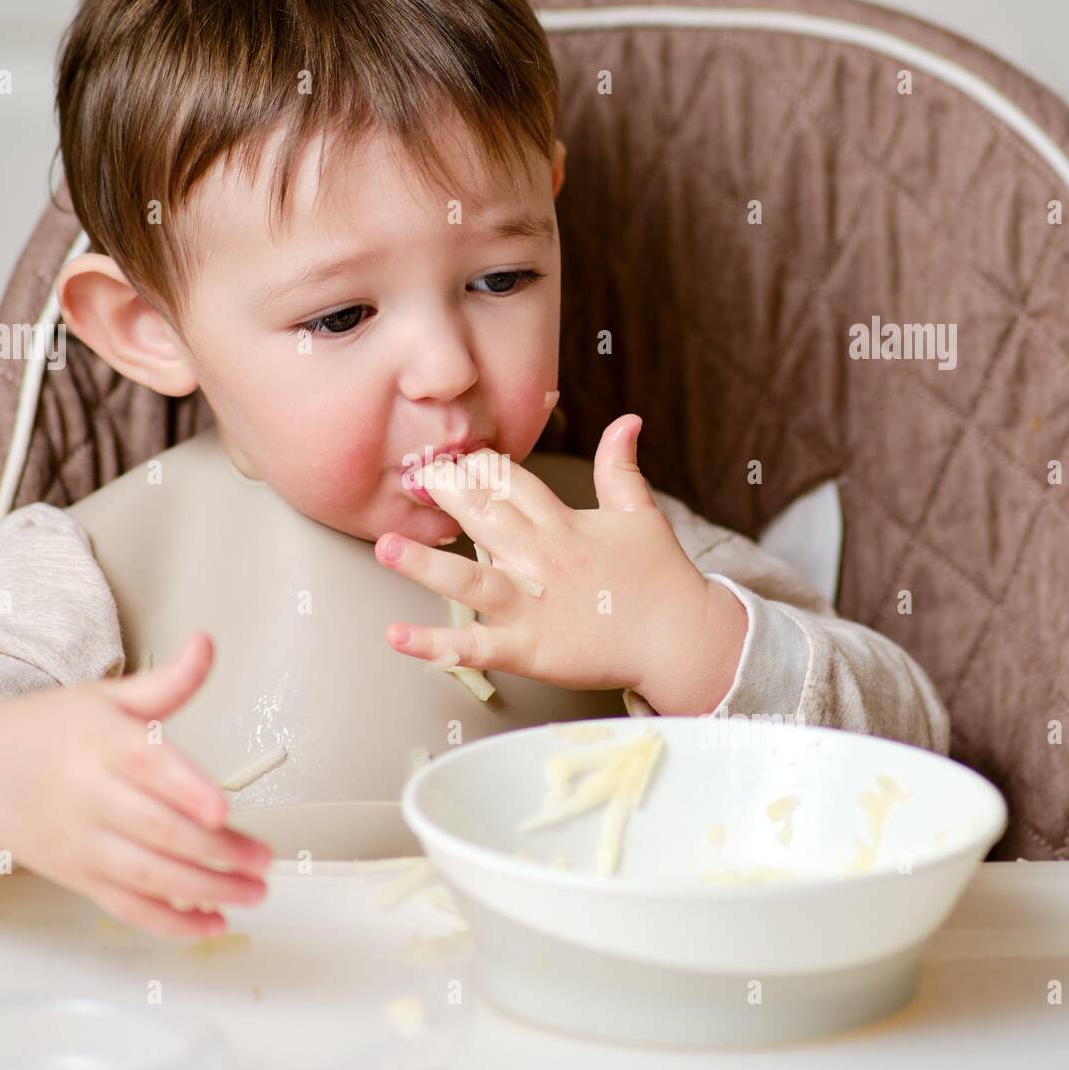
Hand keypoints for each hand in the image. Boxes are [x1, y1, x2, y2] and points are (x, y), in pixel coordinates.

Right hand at [0, 633, 272, 938]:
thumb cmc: (55, 730)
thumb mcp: (109, 696)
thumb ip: (168, 681)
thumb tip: (207, 644)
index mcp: (102, 744)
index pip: (147, 767)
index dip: (186, 789)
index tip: (224, 808)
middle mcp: (90, 797)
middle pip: (156, 829)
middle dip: (215, 850)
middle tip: (262, 860)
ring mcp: (83, 843)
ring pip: (146, 875)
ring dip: (204, 890)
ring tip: (252, 892)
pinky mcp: (79, 876)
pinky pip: (126, 906)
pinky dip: (169, 923)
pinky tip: (212, 925)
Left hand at [373, 415, 745, 710]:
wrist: (684, 640)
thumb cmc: (660, 578)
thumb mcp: (640, 515)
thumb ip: (621, 468)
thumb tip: (626, 420)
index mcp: (564, 525)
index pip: (514, 483)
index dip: (480, 466)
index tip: (448, 452)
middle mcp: (543, 560)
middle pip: (487, 518)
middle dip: (447, 494)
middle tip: (411, 475)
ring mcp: (534, 606)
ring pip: (471, 582)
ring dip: (425, 566)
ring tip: (385, 547)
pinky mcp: (531, 649)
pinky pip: (477, 647)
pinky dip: (437, 645)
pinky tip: (399, 638)